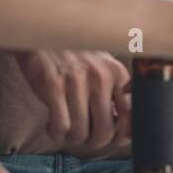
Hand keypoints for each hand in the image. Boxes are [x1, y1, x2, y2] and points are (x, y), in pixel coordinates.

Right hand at [15, 50, 131, 149]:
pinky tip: (51, 123)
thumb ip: (115, 94)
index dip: (119, 135)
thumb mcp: (102, 67)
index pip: (130, 117)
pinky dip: (54, 132)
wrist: (42, 32)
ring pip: (79, 134)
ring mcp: (76, 81)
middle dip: (91, 141)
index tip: (109, 135)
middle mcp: (100, 77)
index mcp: (116, 73)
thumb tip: (124, 133)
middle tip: (82, 133)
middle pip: (103, 133)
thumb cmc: (74, 56)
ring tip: (65, 125)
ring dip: (70, 137)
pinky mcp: (52, 85)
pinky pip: (60, 127)